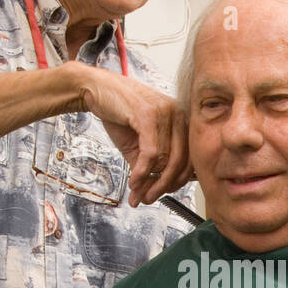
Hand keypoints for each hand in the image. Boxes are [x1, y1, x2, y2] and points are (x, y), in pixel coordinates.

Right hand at [59, 62, 191, 206]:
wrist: (97, 89)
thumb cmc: (119, 113)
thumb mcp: (135, 145)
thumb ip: (145, 168)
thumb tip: (143, 196)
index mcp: (181, 121)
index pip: (189, 159)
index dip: (176, 182)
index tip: (161, 194)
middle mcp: (178, 115)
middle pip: (181, 162)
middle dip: (164, 186)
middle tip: (148, 199)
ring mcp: (165, 113)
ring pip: (167, 159)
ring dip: (151, 182)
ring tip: (138, 193)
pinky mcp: (148, 115)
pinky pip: (151, 152)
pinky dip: (142, 171)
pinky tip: (134, 180)